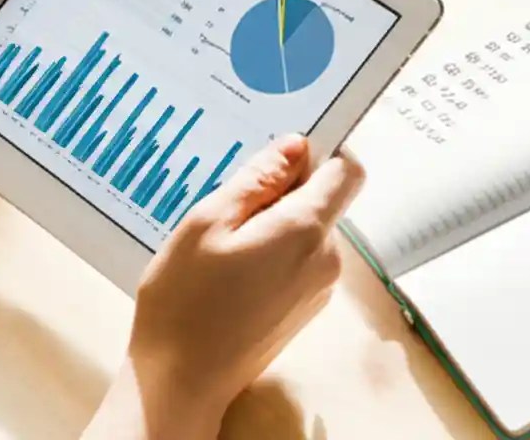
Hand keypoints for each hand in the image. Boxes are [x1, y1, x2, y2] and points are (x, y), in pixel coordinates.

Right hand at [81, 134, 364, 439]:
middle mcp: (325, 259)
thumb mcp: (208, 222)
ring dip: (273, 224)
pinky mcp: (306, 307)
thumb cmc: (184, 304)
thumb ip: (258, 179)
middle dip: (284, 192)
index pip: (348, 170)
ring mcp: (319, 287)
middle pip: (325, 199)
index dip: (322, 152)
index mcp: (305, 231)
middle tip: (229, 209)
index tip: (283, 154)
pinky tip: (230, 271)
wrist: (181, 383)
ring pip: (309, 229)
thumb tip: (296, 146)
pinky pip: (299, 259)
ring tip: (223, 246)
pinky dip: (272, 252)